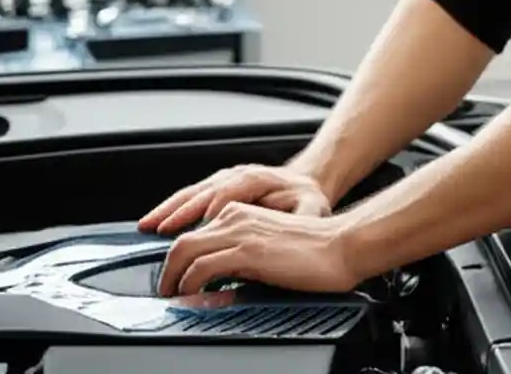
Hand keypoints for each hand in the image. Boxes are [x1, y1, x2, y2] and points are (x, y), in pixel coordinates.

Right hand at [138, 164, 330, 234]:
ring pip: (191, 193)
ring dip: (168, 210)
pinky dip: (169, 210)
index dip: (215, 209)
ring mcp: (224, 179)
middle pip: (204, 191)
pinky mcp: (215, 188)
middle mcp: (237, 175)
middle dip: (181, 211)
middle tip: (161, 230)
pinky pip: (187, 198)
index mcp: (259, 179)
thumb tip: (291, 233)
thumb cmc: (308, 201)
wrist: (306, 185)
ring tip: (147, 227)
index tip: (201, 228)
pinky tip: (151, 223)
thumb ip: (300, 220)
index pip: (232, 192)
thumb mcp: (312, 210)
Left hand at [157, 201, 360, 295]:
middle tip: (168, 290)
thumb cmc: (318, 250)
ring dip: (174, 278)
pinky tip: (195, 295)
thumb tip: (225, 277)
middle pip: (182, 240)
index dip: (180, 258)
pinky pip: (202, 267)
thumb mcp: (271, 245)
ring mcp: (241, 232)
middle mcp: (237, 217)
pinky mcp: (247, 251)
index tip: (177, 277)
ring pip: (185, 250)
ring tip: (176, 296)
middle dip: (168, 269)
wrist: (343, 246)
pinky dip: (191, 284)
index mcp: (243, 213)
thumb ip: (246, 253)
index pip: (196, 232)